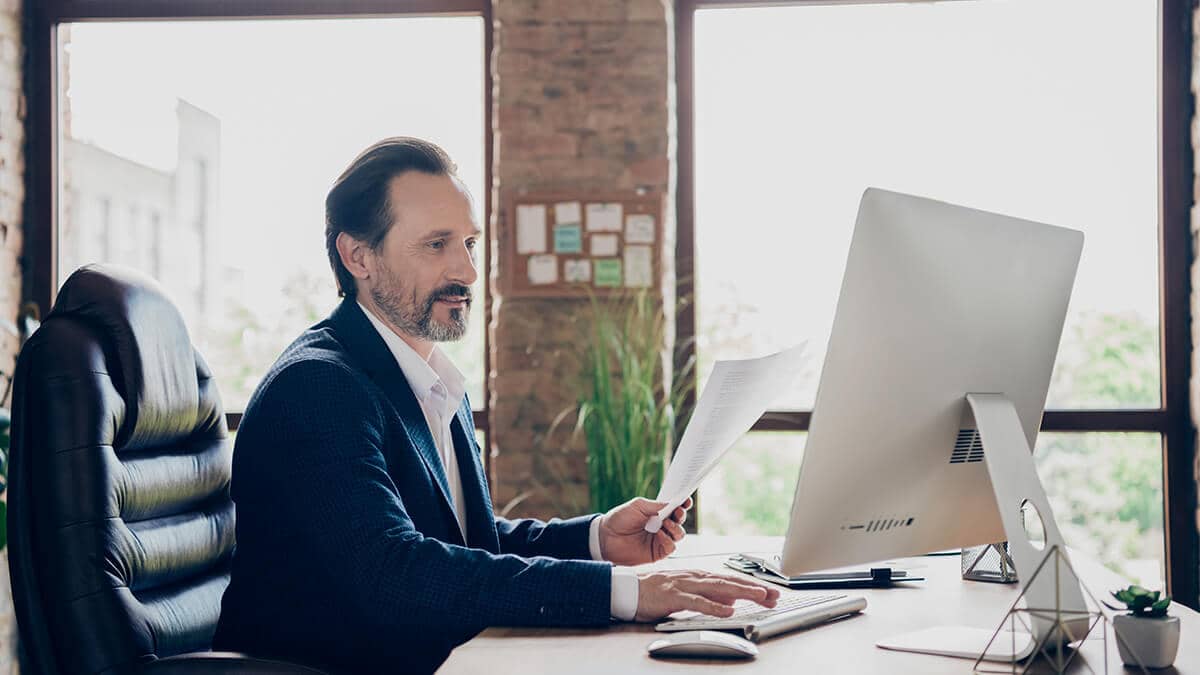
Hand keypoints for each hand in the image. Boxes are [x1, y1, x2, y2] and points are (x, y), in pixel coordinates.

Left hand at [597, 497, 692, 564]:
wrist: (606, 537)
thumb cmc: (620, 519)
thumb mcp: (638, 506)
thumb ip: (656, 505)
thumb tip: (672, 503)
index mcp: (657, 513)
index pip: (675, 508)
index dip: (683, 504)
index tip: (686, 500)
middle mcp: (661, 526)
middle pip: (680, 521)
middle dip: (682, 516)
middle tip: (678, 511)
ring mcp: (660, 540)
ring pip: (679, 535)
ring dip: (676, 528)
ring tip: (666, 523)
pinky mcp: (657, 553)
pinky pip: (671, 547)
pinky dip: (668, 540)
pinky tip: (660, 535)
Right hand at [634, 569, 779, 621]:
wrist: (628, 589)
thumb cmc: (655, 592)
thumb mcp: (688, 594)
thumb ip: (709, 596)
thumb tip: (731, 602)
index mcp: (699, 577)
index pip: (730, 581)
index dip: (751, 586)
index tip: (770, 593)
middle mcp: (695, 578)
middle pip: (730, 582)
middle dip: (754, 588)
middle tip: (774, 594)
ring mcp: (685, 585)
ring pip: (718, 588)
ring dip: (741, 591)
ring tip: (759, 596)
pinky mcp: (674, 596)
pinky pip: (697, 602)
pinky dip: (714, 606)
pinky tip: (728, 611)